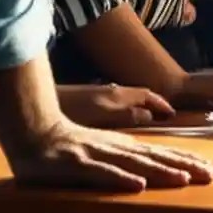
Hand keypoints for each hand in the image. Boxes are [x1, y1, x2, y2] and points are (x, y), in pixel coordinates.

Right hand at [4, 119, 212, 191]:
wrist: (35, 132)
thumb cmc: (72, 146)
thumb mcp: (106, 149)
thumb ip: (128, 157)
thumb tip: (154, 169)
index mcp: (126, 146)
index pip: (163, 153)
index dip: (188, 160)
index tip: (212, 170)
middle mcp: (118, 148)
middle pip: (157, 157)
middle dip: (185, 166)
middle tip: (211, 175)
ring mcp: (99, 154)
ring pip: (136, 163)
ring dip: (161, 171)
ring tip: (184, 179)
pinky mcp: (78, 164)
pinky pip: (102, 173)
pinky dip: (121, 178)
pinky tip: (139, 185)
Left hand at [58, 84, 174, 127]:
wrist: (39, 104)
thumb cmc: (70, 111)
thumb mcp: (103, 115)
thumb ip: (128, 114)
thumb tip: (151, 114)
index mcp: (118, 96)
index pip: (148, 96)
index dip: (161, 104)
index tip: (172, 114)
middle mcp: (112, 93)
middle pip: (140, 95)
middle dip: (154, 103)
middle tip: (164, 115)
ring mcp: (100, 96)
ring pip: (127, 99)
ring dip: (140, 106)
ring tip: (147, 117)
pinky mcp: (88, 101)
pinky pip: (116, 103)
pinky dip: (126, 109)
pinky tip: (119, 120)